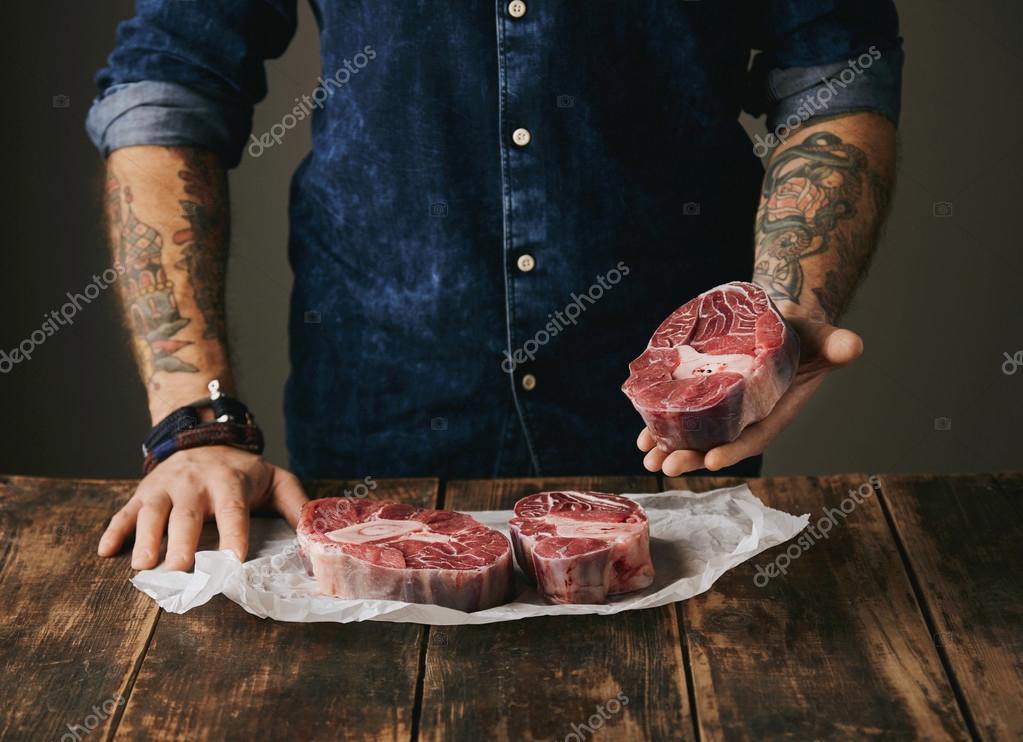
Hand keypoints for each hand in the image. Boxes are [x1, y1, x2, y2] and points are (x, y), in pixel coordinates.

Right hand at [97, 446, 307, 569]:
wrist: (206, 436)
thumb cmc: (243, 470)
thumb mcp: (276, 479)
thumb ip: (295, 505)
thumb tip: (314, 536)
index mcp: (229, 481)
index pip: (233, 510)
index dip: (233, 535)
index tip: (233, 560)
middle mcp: (195, 483)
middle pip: (187, 515)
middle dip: (183, 542)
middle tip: (180, 570)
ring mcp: (166, 487)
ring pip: (152, 512)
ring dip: (146, 539)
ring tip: (143, 566)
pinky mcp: (143, 492)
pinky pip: (125, 512)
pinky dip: (114, 531)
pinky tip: (106, 551)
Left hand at [637, 310, 862, 475]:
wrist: (781, 322)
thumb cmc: (805, 335)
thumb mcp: (823, 338)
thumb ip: (835, 345)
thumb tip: (852, 346)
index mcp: (774, 412)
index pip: (754, 436)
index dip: (734, 449)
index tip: (712, 460)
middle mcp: (746, 417)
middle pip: (717, 443)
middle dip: (691, 458)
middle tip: (666, 467)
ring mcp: (724, 409)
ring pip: (695, 436)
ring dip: (670, 450)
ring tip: (648, 460)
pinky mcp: (705, 395)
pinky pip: (682, 417)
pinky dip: (661, 428)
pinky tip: (642, 440)